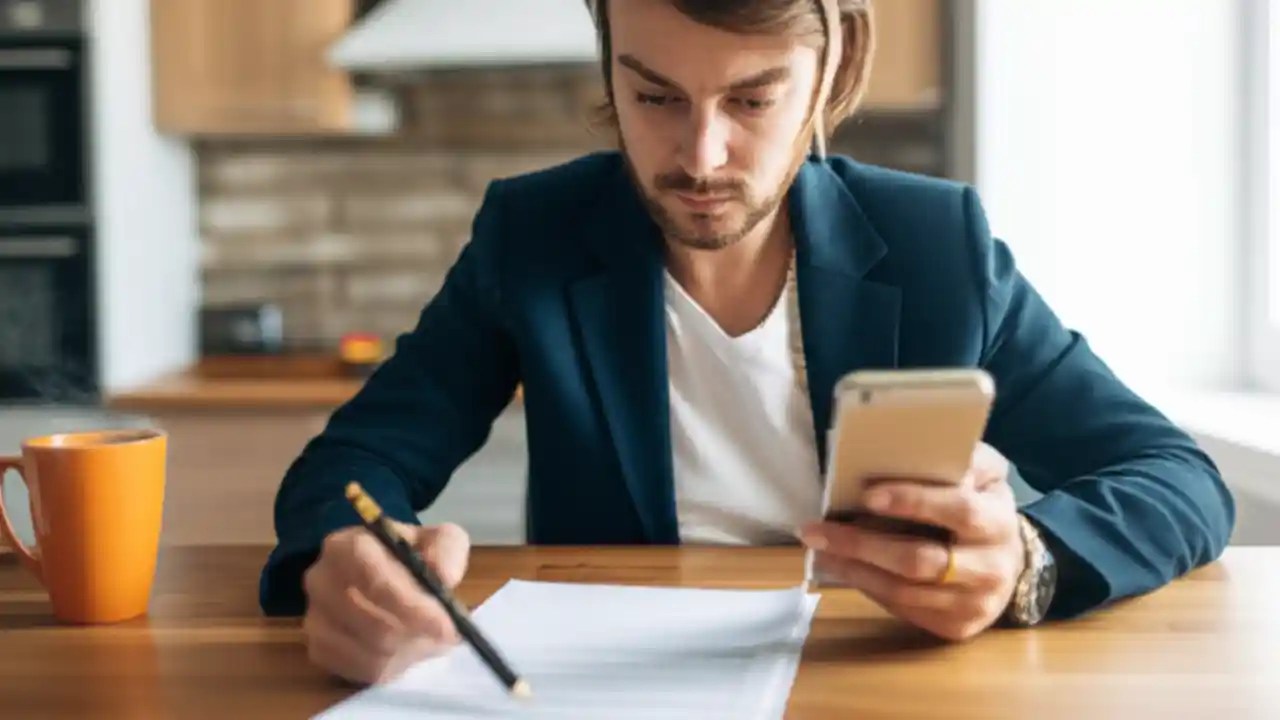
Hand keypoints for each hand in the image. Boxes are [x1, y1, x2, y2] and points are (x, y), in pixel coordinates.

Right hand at [302, 521, 470, 683]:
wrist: (391, 579)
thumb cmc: (413, 556)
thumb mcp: (440, 540)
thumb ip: (446, 551)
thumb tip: (442, 577)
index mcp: (346, 546)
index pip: (372, 579)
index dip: (410, 605)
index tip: (445, 624)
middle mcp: (321, 581)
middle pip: (371, 623)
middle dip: (416, 634)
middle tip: (448, 636)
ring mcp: (315, 618)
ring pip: (371, 651)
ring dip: (410, 650)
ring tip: (430, 638)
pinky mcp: (320, 650)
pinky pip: (362, 671)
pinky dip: (393, 666)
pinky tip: (407, 649)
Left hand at [799, 443, 1024, 640]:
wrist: (1008, 562)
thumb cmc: (982, 505)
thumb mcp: (984, 474)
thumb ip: (961, 459)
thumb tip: (913, 448)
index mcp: (999, 522)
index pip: (958, 510)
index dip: (913, 501)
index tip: (867, 495)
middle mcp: (992, 568)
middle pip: (920, 561)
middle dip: (862, 544)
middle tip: (815, 530)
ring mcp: (974, 603)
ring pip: (904, 592)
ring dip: (855, 569)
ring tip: (819, 549)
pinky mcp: (956, 627)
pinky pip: (903, 609)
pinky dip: (868, 586)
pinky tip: (844, 567)